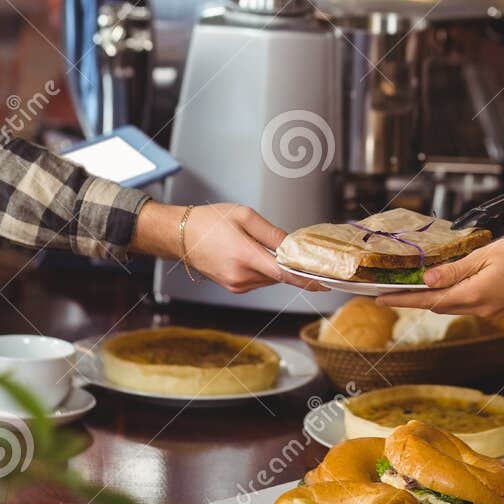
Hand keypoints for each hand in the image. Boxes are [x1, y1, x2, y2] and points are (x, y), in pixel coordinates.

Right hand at [133, 202, 321, 293]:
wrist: (179, 235)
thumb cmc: (209, 221)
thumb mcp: (244, 216)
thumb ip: (271, 233)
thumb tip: (293, 246)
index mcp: (244, 256)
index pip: (284, 273)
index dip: (306, 279)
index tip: (324, 282)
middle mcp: (240, 276)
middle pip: (279, 275)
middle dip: (289, 264)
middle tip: (295, 249)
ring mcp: (235, 284)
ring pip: (269, 279)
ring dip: (274, 267)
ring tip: (261, 245)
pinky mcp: (233, 287)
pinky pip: (258, 280)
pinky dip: (263, 270)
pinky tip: (253, 254)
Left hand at [374, 235, 503, 318]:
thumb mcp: (486, 255)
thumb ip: (455, 269)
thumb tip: (428, 279)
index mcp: (474, 295)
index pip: (429, 300)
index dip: (403, 299)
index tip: (380, 298)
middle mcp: (481, 308)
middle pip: (439, 305)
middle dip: (414, 299)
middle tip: (390, 291)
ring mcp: (491, 310)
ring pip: (453, 305)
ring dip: (434, 297)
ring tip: (413, 287)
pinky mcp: (499, 306)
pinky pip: (468, 303)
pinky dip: (453, 295)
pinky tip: (447, 284)